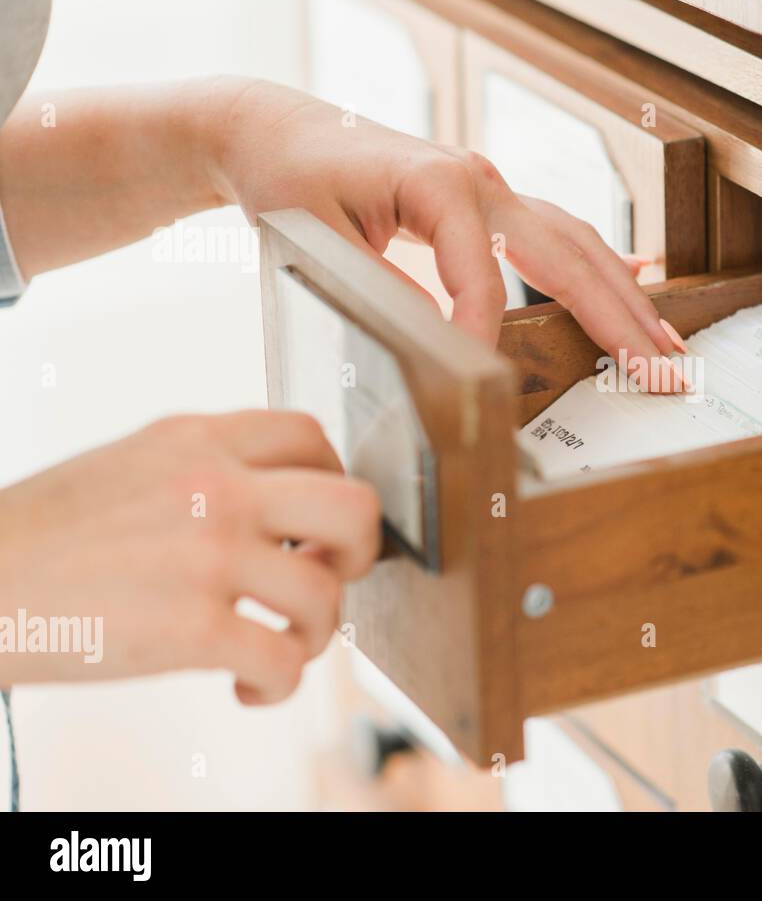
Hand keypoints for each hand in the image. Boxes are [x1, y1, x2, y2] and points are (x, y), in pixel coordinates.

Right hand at [0, 411, 380, 704]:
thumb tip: (279, 501)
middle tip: (329, 577)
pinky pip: (285, 662)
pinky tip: (248, 685)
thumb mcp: (132, 465)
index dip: (333, 481)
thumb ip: (208, 468)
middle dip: (360, 552)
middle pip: (353, 505)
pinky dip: (279, 686)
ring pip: (329, 595)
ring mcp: (207, 555)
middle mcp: (215, 487)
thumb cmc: (44, 534)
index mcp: (198, 440)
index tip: (318, 521)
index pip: (310, 434)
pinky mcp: (190, 627)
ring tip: (283, 643)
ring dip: (320, 633)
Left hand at [210, 79, 688, 390]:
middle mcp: (480, 180)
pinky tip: (640, 280)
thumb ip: (380, 289)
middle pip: (568, 256)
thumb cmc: (289, 178)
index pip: (483, 277)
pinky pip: (558, 233)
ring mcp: (491, 187)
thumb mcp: (315, 238)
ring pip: (577, 245)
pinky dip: (602, 263)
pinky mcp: (488, 200)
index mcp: (438, 183)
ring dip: (623, 297)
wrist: (276, 129)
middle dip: (619, 319)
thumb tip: (441, 343)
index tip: (483, 386)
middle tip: (664, 371)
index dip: (486, 335)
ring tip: (664, 345)